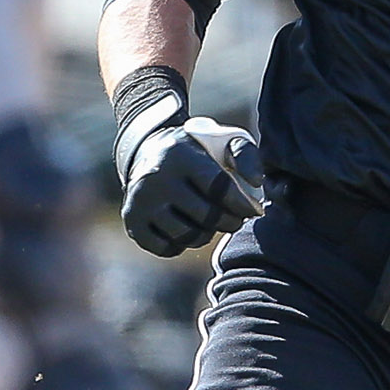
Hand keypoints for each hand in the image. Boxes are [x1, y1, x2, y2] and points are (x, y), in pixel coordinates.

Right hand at [119, 116, 265, 257]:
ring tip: (212, 223)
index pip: (219, 188)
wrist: (149, 150)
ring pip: (186, 236)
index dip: (242, 205)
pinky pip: (165, 248)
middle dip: (229, 222)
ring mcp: (140, 201)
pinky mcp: (132, 221)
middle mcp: (155, 177)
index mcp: (180, 155)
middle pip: (205, 216)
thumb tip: (257, 183)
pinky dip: (182, 245)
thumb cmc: (198, 150)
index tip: (253, 210)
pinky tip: (188, 228)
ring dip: (207, 235)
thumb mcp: (222, 141)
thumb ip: (245, 156)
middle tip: (235, 220)